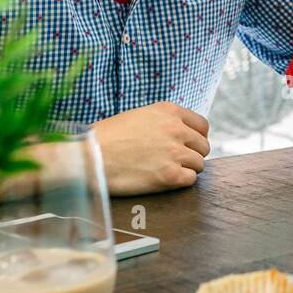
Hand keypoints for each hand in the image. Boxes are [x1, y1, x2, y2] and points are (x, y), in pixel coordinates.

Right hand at [91, 101, 209, 195]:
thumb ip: (164, 122)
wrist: (89, 156)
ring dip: (186, 169)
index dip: (196, 138)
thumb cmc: (108, 137)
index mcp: (169, 111)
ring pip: (199, 164)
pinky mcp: (170, 175)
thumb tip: (184, 134)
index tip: (188, 146)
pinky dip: (181, 182)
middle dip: (192, 154)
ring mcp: (174, 152)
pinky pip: (191, 179)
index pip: (202, 126)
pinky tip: (164, 180)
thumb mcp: (140, 116)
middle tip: (174, 161)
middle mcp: (176, 129)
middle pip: (203, 146)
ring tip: (165, 170)